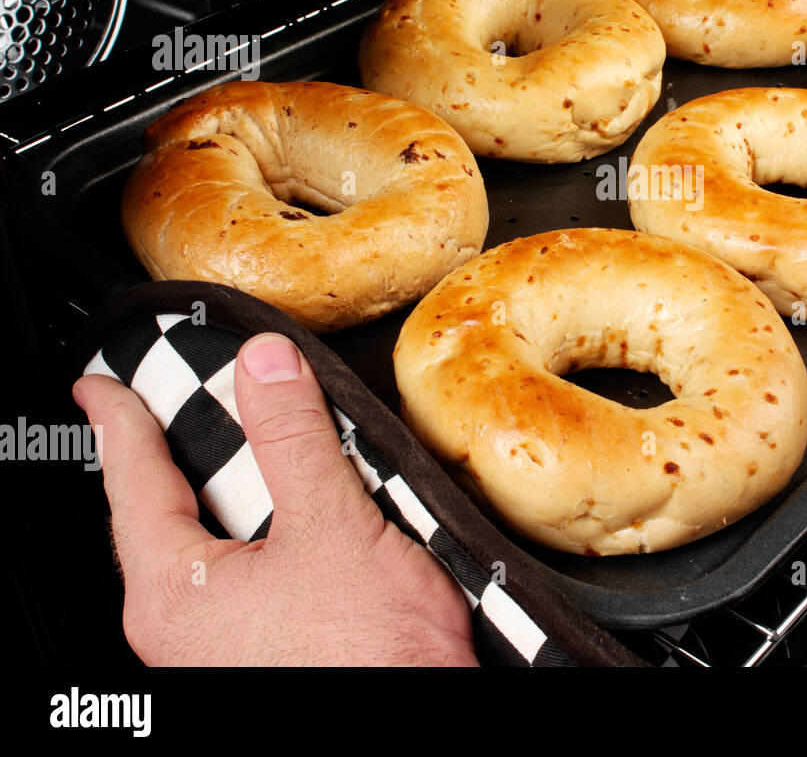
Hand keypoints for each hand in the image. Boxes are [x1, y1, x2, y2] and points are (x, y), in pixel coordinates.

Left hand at [72, 332, 477, 666]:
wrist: (426, 729)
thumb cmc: (373, 662)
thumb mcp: (332, 525)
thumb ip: (293, 437)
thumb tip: (264, 366)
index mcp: (176, 595)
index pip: (132, 483)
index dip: (118, 422)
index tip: (99, 390)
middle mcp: (184, 632)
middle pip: (165, 519)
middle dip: (177, 462)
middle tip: (173, 411)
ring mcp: (221, 652)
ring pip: (213, 553)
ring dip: (234, 502)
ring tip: (259, 462)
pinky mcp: (264, 659)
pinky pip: (246, 581)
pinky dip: (263, 539)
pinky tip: (305, 526)